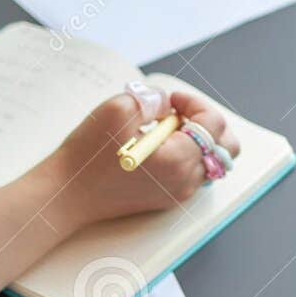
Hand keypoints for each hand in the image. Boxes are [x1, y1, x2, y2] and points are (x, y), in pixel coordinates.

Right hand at [30, 85, 241, 230]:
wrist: (69, 194)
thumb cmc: (89, 154)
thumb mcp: (117, 110)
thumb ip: (152, 98)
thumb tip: (168, 101)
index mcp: (180, 160)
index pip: (213, 124)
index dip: (195, 102)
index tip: (171, 99)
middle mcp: (187, 181)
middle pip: (226, 147)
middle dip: (207, 122)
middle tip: (177, 113)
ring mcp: (180, 193)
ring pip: (212, 161)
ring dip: (197, 139)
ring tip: (164, 129)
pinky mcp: (170, 198)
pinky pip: (195, 173)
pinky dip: (187, 154)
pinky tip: (158, 145)